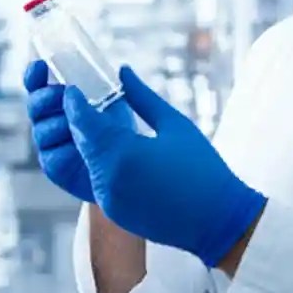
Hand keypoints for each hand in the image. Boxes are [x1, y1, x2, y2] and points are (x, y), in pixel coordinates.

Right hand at [24, 60, 134, 202]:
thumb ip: (117, 88)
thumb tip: (123, 69)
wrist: (129, 170)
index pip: (38, 83)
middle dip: (46, 98)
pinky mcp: (56, 168)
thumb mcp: (120, 106)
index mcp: (62, 99)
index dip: (35, 74)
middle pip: (34, 106)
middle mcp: (52, 119)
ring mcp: (51, 145)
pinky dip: (66, 152)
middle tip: (63, 96)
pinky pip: (51, 158)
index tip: (40, 66)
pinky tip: (80, 150)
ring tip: (79, 127)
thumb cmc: (122, 132)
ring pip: (41, 131)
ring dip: (60, 126)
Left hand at [63, 66, 266, 267]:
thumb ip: (143, 97)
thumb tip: (122, 72)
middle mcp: (108, 178)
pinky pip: (97, 182)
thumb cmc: (204, 170)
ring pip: (86, 162)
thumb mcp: (175, 125)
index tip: (74, 89)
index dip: (75, 103)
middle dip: (78, 121)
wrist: (218, 221)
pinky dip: (99, 163)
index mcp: (123, 153)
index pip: (84, 121)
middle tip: (83, 101)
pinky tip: (112, 151)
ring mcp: (108, 199)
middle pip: (81, 142)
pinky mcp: (114, 213)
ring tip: (98, 124)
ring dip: (88, 143)